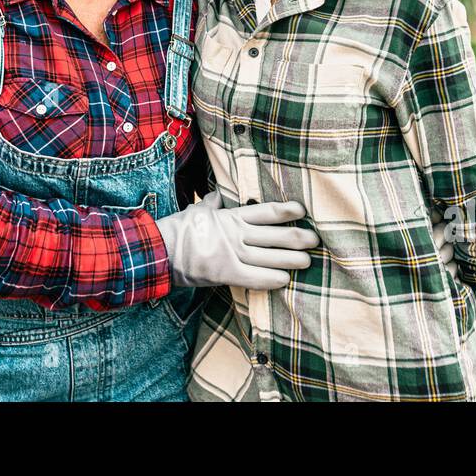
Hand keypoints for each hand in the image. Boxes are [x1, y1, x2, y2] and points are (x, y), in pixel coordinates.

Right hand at [156, 191, 319, 289]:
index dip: (286, 211)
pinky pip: (254, 278)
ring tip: (308, 261)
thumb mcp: (196, 210)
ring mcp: (232, 255)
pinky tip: (285, 279)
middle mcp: (236, 234)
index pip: (266, 211)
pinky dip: (271, 279)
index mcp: (231, 217)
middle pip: (275, 235)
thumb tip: (216, 195)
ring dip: (291, 259)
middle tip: (315, 240)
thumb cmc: (178, 230)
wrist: (160, 250)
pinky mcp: (226, 274)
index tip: (302, 210)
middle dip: (297, 237)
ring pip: (270, 257)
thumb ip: (210, 203)